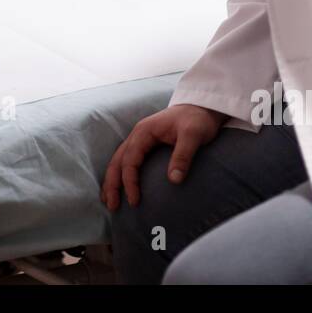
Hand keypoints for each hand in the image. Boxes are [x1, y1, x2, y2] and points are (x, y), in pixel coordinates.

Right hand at [101, 104, 225, 210]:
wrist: (203, 107)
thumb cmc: (197, 119)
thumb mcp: (193, 136)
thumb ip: (183, 156)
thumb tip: (174, 181)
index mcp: (144, 132)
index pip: (130, 160)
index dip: (129, 182)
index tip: (134, 201)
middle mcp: (138, 135)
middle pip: (117, 161)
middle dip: (112, 184)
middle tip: (112, 206)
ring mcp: (140, 139)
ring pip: (119, 160)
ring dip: (112, 180)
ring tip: (108, 200)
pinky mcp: (146, 144)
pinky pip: (128, 160)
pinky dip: (120, 174)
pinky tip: (120, 186)